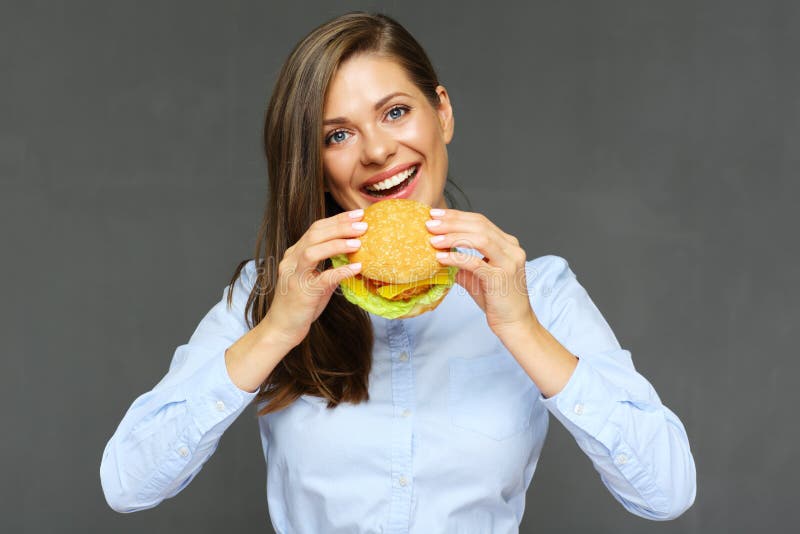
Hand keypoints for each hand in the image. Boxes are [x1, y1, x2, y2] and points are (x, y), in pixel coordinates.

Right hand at [266, 208, 366, 346]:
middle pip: (315, 234)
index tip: (357, 214)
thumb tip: (355, 258)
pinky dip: (340, 271)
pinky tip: (356, 267)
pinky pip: (322, 278)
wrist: (282, 328)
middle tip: (363, 223)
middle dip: (340, 226)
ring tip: (359, 241)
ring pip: (313, 251)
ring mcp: (295, 276)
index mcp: (295, 254)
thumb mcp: (317, 281)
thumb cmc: (300, 304)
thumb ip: (331, 267)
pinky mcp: (302, 293)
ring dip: (337, 244)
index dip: (337, 219)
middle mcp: (292, 260)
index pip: (315, 229)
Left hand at [425, 208, 539, 335]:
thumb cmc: (496, 300)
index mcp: (507, 244)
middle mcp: (511, 249)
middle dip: (452, 222)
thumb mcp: (476, 277)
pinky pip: (475, 262)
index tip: (436, 214)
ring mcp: (508, 262)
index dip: (457, 216)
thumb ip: (462, 263)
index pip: (480, 221)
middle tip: (430, 222)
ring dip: (453, 236)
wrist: (514, 323)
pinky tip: (441, 257)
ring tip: (433, 239)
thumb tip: (438, 253)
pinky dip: (456, 258)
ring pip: (479, 239)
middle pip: (479, 225)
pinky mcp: (501, 278)